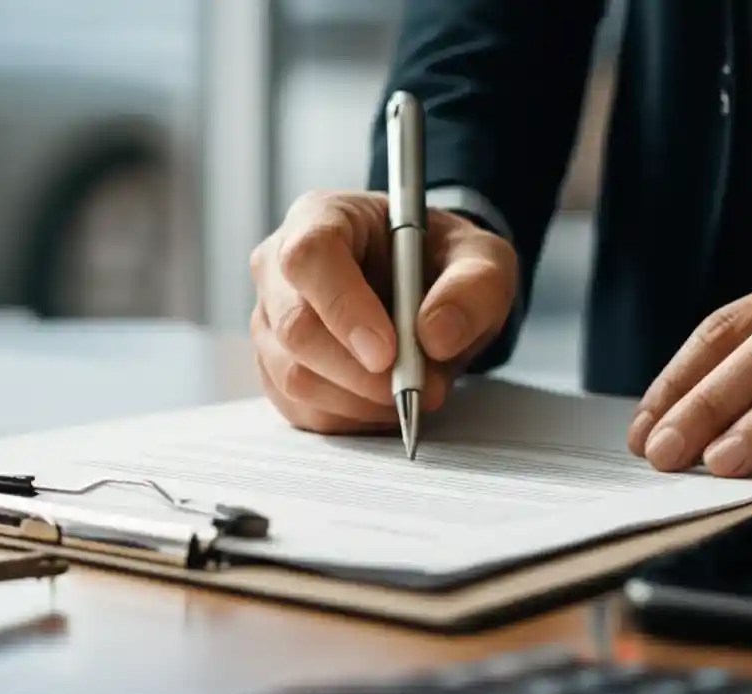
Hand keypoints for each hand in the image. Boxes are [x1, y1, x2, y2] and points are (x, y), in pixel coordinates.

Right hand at [249, 190, 516, 432]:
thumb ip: (472, 289)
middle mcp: (279, 267)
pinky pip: (299, 408)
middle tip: (418, 386)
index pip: (309, 256)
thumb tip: (435, 336)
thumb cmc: (440, 263)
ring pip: (293, 377)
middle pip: (295, 327)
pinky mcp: (273, 368)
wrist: (423, 291)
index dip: (344, 307)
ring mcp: (270, 321)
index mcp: (322, 217)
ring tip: (410, 390)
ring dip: (360, 399)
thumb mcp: (482, 260)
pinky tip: (381, 401)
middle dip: (359, 372)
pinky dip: (349, 417)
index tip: (387, 352)